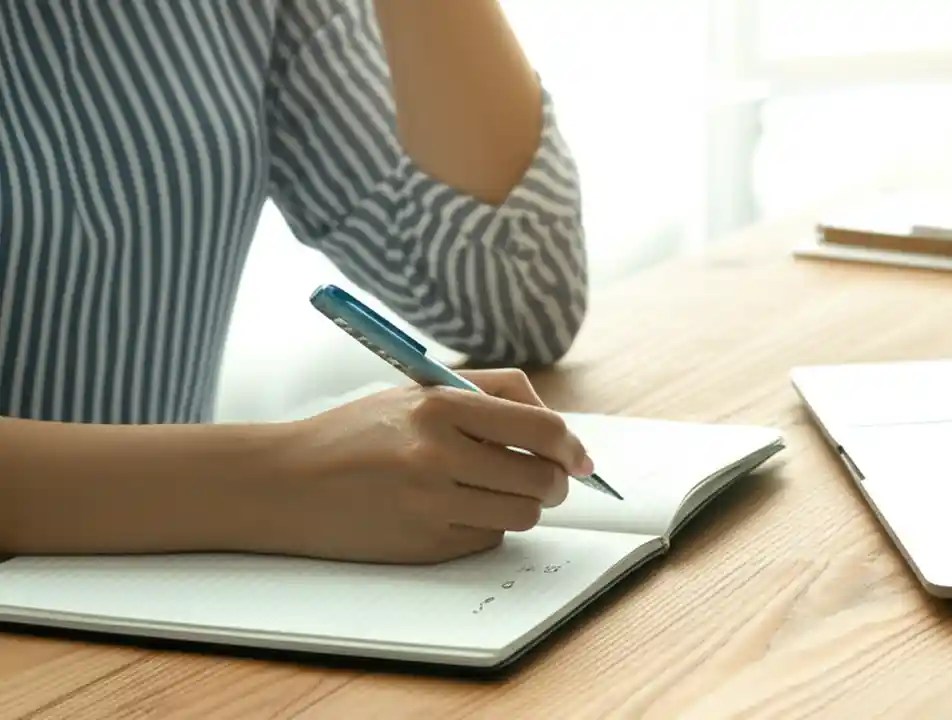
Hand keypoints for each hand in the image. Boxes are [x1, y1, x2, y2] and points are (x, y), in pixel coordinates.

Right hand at [257, 370, 591, 563]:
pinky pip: (488, 539)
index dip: (573, 447)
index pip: (542, 429)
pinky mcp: (424, 545)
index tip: (581, 458)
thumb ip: (490, 396)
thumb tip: (558, 430)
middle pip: (541, 479)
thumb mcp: (418, 390)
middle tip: (547, 479)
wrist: (285, 483)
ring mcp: (430, 504)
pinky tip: (455, 510)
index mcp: (440, 406)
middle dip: (555, 482)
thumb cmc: (358, 431)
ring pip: (522, 514)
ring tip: (493, 491)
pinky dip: (486, 526)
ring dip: (522, 506)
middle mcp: (437, 454)